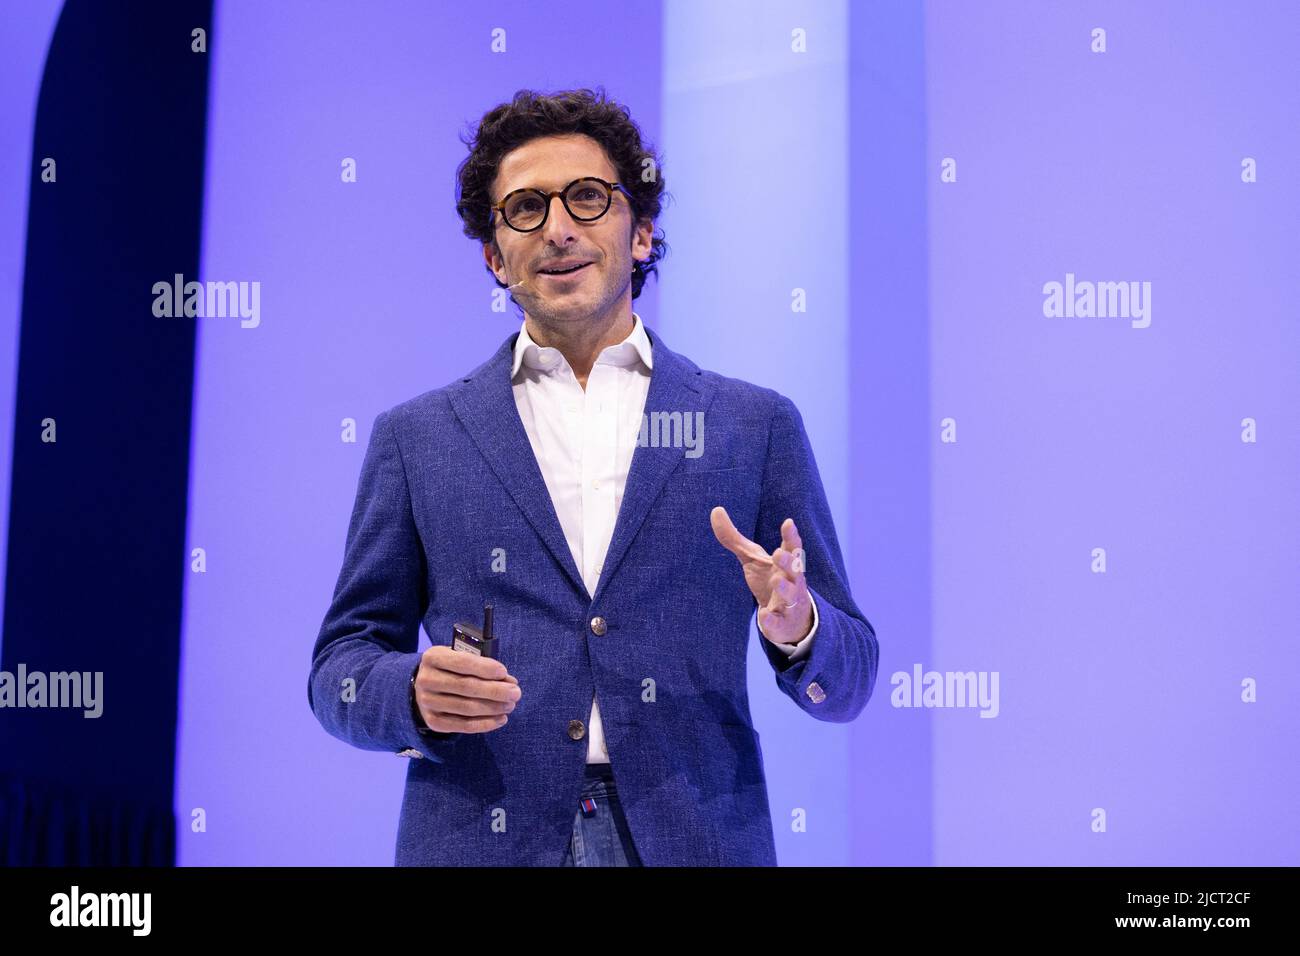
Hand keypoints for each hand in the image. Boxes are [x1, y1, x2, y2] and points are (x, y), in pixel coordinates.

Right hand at [414, 645, 519, 733]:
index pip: (462, 663)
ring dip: (493, 708)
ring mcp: (428, 702)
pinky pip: (463, 725)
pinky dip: (485, 724)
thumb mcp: (458, 656)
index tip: (504, 672)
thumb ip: (480, 664)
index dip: (485, 668)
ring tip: (510, 705)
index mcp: (433, 657)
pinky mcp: (433, 721)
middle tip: (515, 693)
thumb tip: (507, 680)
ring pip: (467, 708)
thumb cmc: (450, 668)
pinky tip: (500, 719)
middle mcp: (426, 680)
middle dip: (495, 691)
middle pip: (466, 687)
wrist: (424, 686)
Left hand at [710, 506, 811, 645]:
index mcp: (785, 563)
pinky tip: (764, 616)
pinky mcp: (782, 622)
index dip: (791, 536)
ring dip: (784, 588)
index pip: (791, 547)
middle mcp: (792, 581)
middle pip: (794, 570)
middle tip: (778, 553)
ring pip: (791, 595)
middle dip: (788, 562)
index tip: (789, 523)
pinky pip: (778, 621)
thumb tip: (716, 510)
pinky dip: (772, 620)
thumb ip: (734, 538)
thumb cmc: (769, 579)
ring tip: (776, 581)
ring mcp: (789, 602)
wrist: (787, 619)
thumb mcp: (751, 558)